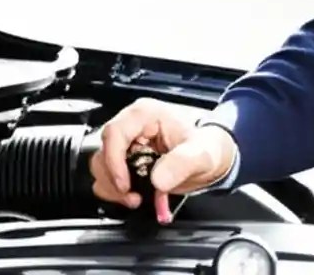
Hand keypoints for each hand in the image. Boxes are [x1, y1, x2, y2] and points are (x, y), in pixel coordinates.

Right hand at [88, 97, 236, 222]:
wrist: (212, 157)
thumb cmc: (207, 146)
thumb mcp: (201, 154)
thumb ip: (182, 163)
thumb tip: (158, 179)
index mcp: (145, 114)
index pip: (114, 133)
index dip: (114, 161)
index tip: (125, 185)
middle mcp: (131, 127)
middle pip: (103, 152)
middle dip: (114, 180)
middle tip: (133, 197)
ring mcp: (126, 145)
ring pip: (101, 167)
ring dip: (114, 189)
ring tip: (137, 198)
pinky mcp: (125, 161)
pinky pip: (107, 178)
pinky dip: (116, 193)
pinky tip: (136, 197)